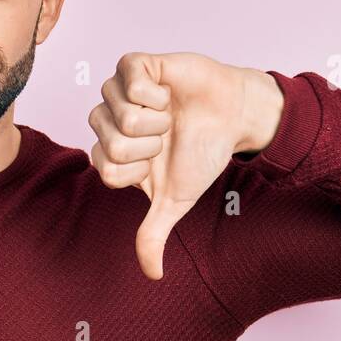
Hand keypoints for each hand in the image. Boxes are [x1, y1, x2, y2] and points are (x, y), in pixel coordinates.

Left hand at [88, 52, 282, 279]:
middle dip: (151, 146)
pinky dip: (156, 94)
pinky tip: (167, 95)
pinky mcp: (135, 65)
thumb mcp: (176, 200)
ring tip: (169, 116)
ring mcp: (118, 92)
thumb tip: (152, 275)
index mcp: (111, 153)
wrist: (234, 118)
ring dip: (157, 120)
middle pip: (111, 144)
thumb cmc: (202, 154)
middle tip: (166, 137)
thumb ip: (154, 233)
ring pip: (122, 116)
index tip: (158, 161)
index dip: (140, 169)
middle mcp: (109, 121)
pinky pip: (129, 81)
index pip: (106, 169)